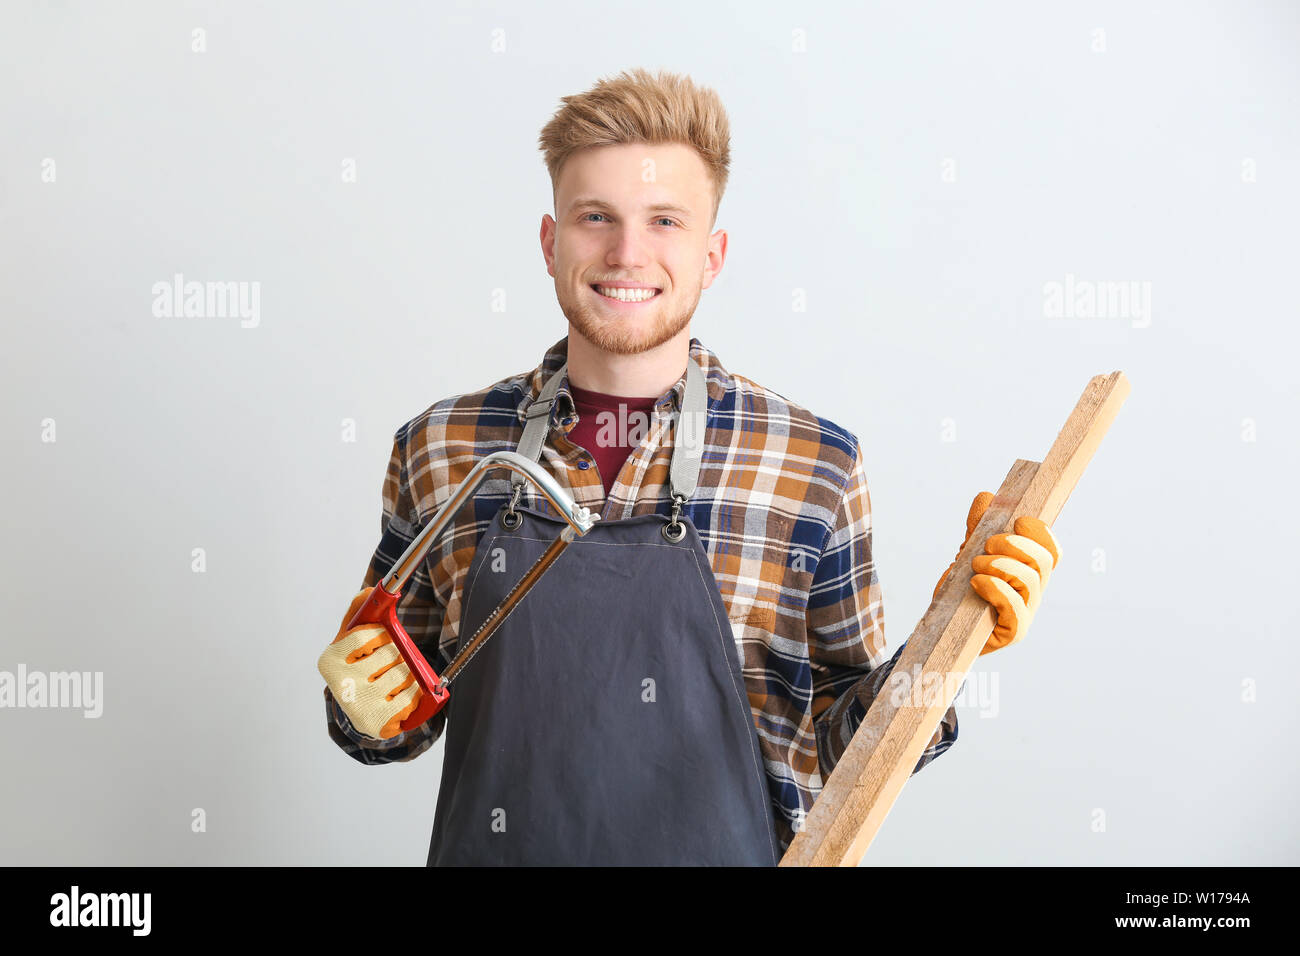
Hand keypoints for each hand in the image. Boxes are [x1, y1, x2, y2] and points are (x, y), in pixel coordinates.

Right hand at [317, 587, 423, 738]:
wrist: (359, 708)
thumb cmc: (357, 666)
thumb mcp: (351, 636)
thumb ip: (359, 609)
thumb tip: (369, 591)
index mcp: (330, 661)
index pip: (366, 635)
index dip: (381, 634)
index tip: (382, 638)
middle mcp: (341, 685)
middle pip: (390, 655)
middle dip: (398, 654)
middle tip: (391, 661)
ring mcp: (358, 707)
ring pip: (404, 676)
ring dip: (409, 674)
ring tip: (397, 678)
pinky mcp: (377, 724)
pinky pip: (410, 699)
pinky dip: (414, 694)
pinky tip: (402, 695)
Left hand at [933, 493, 1061, 654]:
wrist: (943, 627)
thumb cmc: (960, 592)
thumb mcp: (968, 553)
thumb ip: (977, 528)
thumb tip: (987, 496)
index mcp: (1028, 571)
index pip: (1051, 549)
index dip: (1040, 532)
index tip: (1018, 521)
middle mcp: (1032, 591)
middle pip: (1044, 560)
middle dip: (1015, 544)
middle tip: (987, 544)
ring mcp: (1026, 613)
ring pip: (1030, 580)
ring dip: (999, 565)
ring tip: (974, 565)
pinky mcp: (1013, 632)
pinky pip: (1015, 608)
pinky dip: (996, 588)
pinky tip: (976, 583)